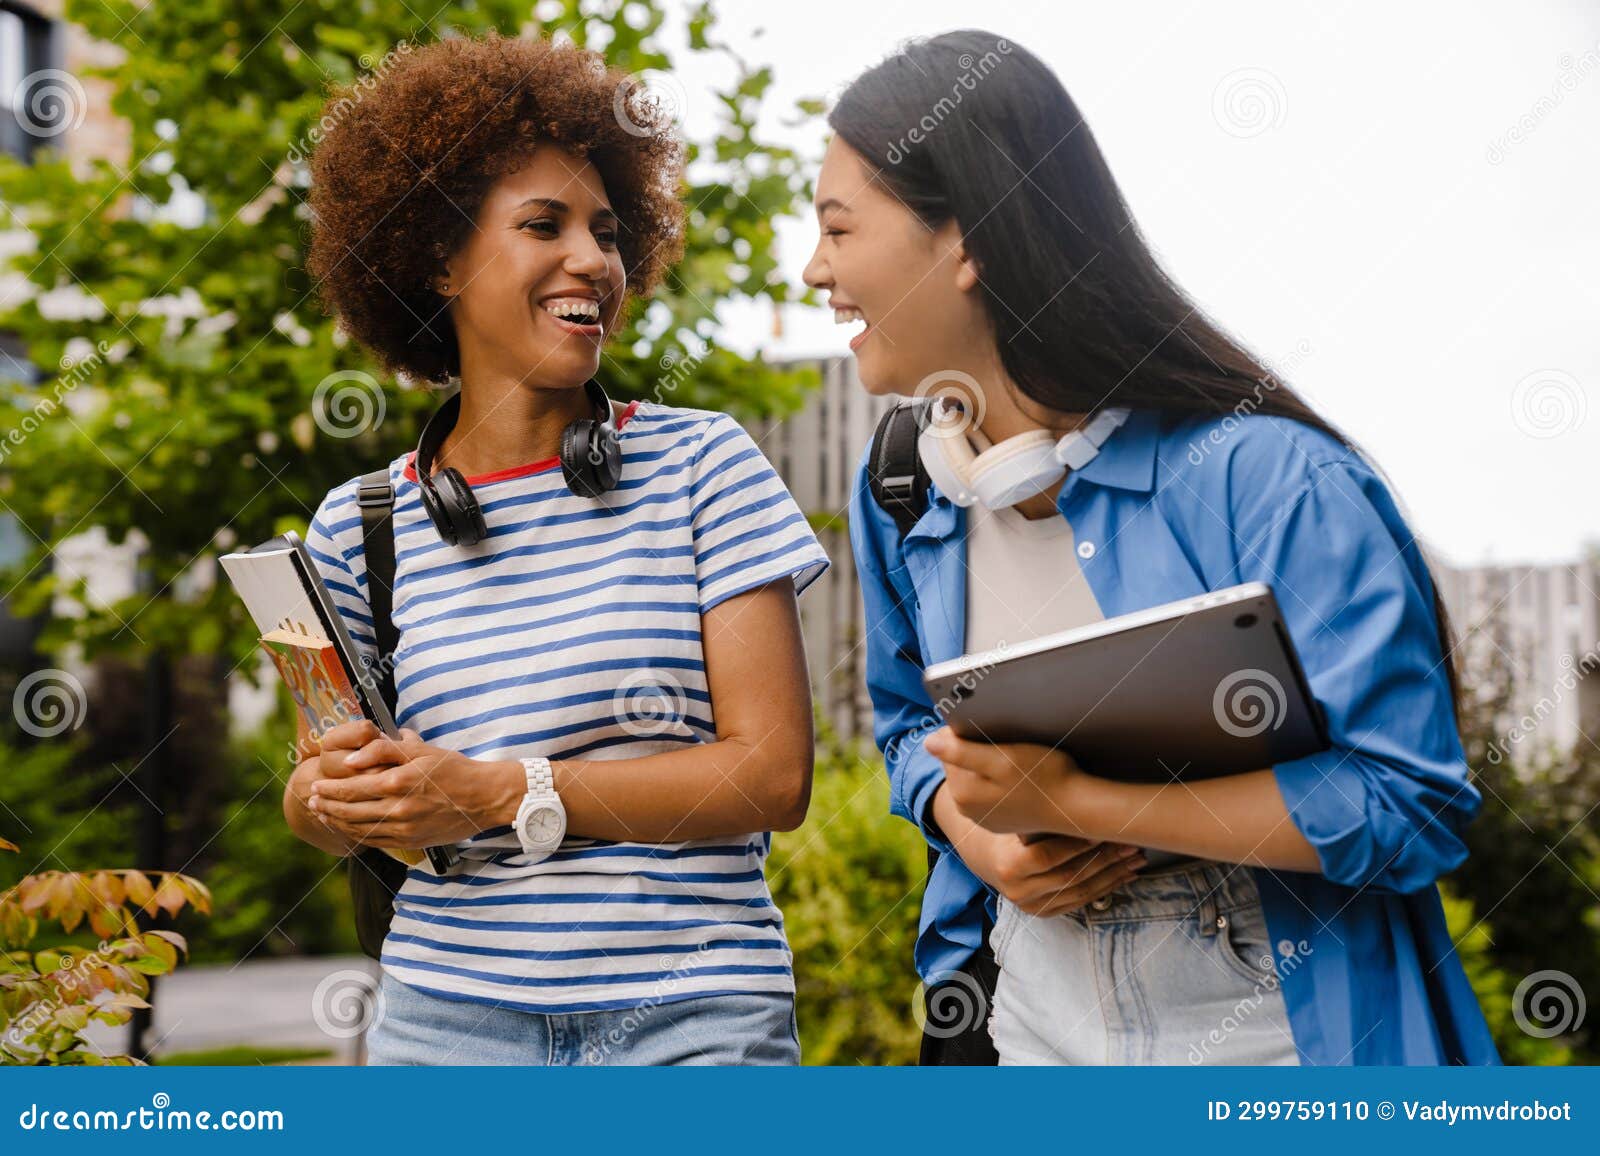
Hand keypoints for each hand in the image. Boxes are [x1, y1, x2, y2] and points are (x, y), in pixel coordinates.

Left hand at [305, 720, 521, 849]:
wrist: (485, 798)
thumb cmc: (455, 770)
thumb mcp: (422, 750)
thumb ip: (384, 750)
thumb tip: (352, 758)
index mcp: (399, 782)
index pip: (353, 787)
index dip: (330, 788)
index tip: (316, 785)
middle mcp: (399, 808)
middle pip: (350, 810)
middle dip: (327, 805)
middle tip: (312, 800)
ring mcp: (404, 828)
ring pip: (358, 828)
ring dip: (336, 822)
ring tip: (322, 814)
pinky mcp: (410, 841)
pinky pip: (374, 841)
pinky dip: (355, 835)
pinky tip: (347, 828)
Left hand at [925, 726, 1101, 836]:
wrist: (1077, 807)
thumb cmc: (1044, 777)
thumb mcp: (1002, 759)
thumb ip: (962, 752)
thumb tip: (928, 743)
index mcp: (962, 792)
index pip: (947, 747)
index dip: (966, 731)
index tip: (990, 728)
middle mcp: (966, 808)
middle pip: (960, 762)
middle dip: (976, 748)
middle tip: (1007, 744)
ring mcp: (982, 816)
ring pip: (975, 774)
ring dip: (988, 762)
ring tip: (1015, 759)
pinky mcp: (998, 819)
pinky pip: (990, 790)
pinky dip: (1000, 779)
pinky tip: (1019, 777)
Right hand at [957, 825, 1143, 916]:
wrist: (987, 855)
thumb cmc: (1006, 829)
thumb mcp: (1017, 818)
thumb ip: (1044, 818)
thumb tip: (1084, 806)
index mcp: (1009, 865)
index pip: (1049, 856)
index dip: (1079, 844)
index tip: (1104, 830)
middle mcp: (1019, 891)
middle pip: (1071, 876)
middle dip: (1106, 860)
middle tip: (1131, 844)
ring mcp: (1032, 906)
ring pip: (1081, 892)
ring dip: (1113, 876)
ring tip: (1136, 859)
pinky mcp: (1044, 912)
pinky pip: (1081, 901)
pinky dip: (1106, 888)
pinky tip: (1124, 875)